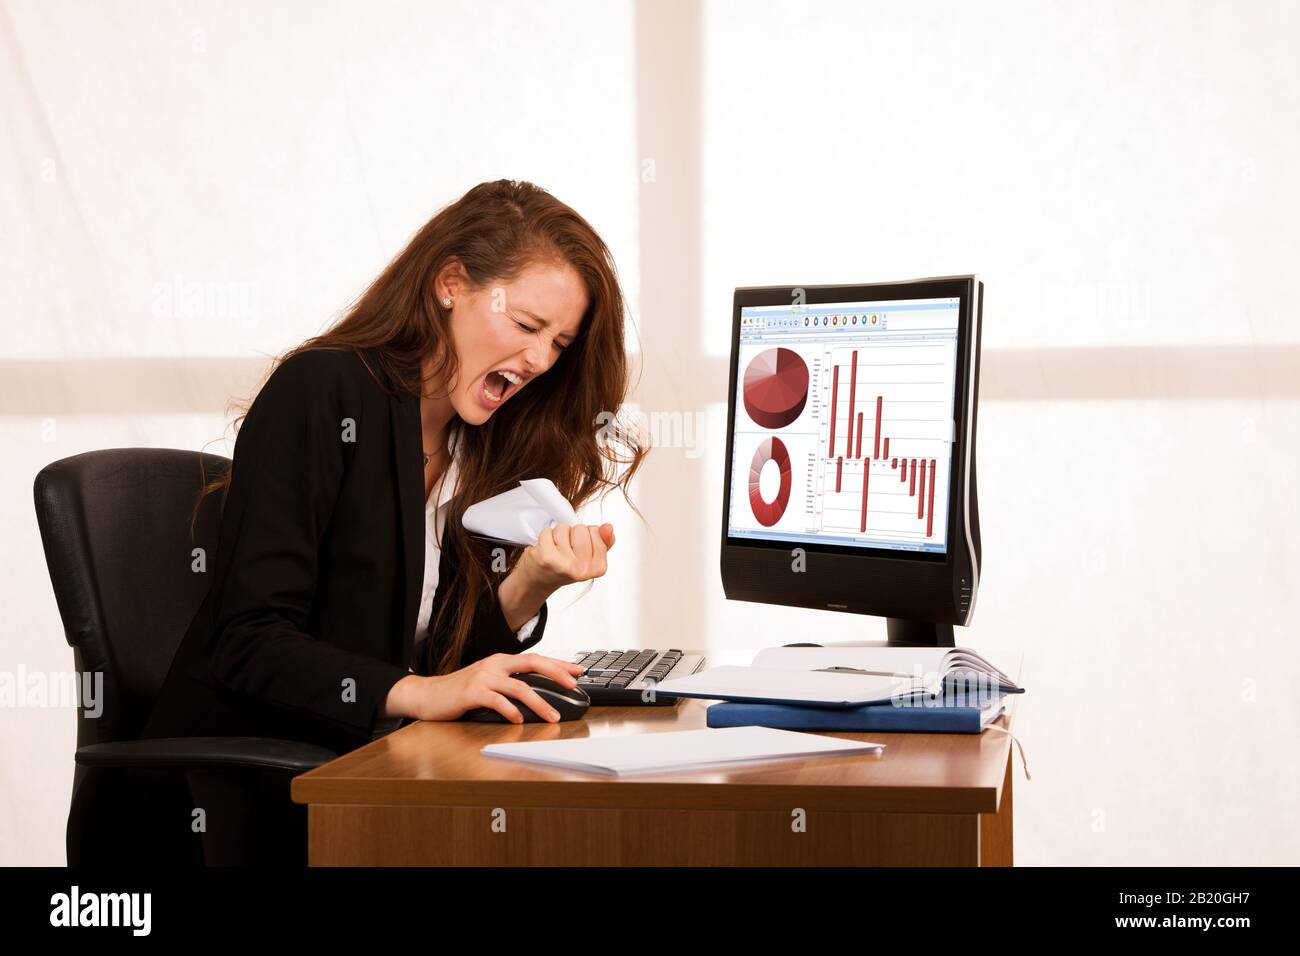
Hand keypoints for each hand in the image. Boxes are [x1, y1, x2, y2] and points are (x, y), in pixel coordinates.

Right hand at [387, 653, 587, 722]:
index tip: (579, 671)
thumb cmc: (461, 692)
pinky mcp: (472, 692)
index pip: (536, 658)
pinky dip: (511, 711)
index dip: (559, 664)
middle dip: (556, 673)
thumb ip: (510, 684)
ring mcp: (483, 677)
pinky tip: (519, 720)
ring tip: (552, 716)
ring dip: (539, 702)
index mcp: (502, 661)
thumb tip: (538, 695)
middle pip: (533, 663)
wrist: (428, 695)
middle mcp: (495, 665)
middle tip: (574, 685)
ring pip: (519, 686)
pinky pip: (497, 701)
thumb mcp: (489, 682)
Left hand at [518, 522, 614, 592]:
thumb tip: (608, 527)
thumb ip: (604, 540)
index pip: (596, 531)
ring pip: (563, 528)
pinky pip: (547, 531)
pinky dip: (545, 536)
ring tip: (555, 549)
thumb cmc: (567, 565)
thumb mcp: (591, 555)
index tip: (580, 549)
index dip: (587, 534)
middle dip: (572, 533)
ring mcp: (564, 565)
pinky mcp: (547, 558)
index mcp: (599, 568)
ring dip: (557, 535)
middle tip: (567, 549)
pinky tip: (545, 549)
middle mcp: (583, 569)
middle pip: (580, 528)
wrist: (541, 580)